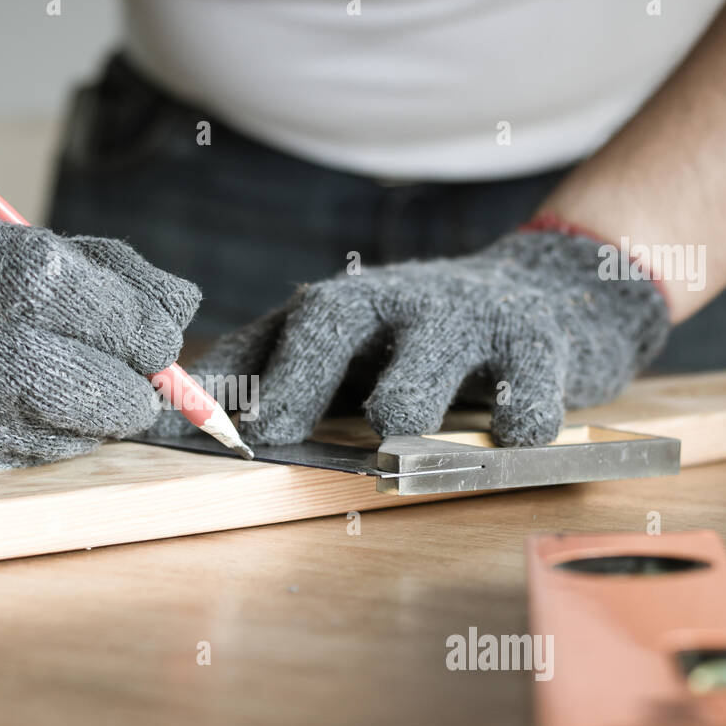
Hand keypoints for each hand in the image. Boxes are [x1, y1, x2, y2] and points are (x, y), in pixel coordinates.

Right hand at [0, 203, 199, 474]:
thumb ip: (101, 267)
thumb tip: (184, 305)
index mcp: (5, 273)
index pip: (131, 323)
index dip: (150, 333)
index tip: (148, 335)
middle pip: (112, 397)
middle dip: (131, 390)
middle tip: (116, 376)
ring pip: (72, 442)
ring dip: (79, 419)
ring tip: (39, 383)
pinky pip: (18, 470)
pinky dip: (26, 445)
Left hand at [151, 230, 668, 446]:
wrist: (542, 292)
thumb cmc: (417, 334)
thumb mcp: (344, 337)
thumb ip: (270, 362)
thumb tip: (182, 405)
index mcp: (349, 302)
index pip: (289, 328)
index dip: (252, 374)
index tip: (226, 428)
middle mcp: (401, 300)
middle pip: (338, 322)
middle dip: (301, 375)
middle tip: (274, 430)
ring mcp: (471, 318)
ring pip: (430, 357)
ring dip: (408, 398)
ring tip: (396, 431)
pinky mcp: (539, 346)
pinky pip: (526, 391)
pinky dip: (518, 420)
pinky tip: (512, 434)